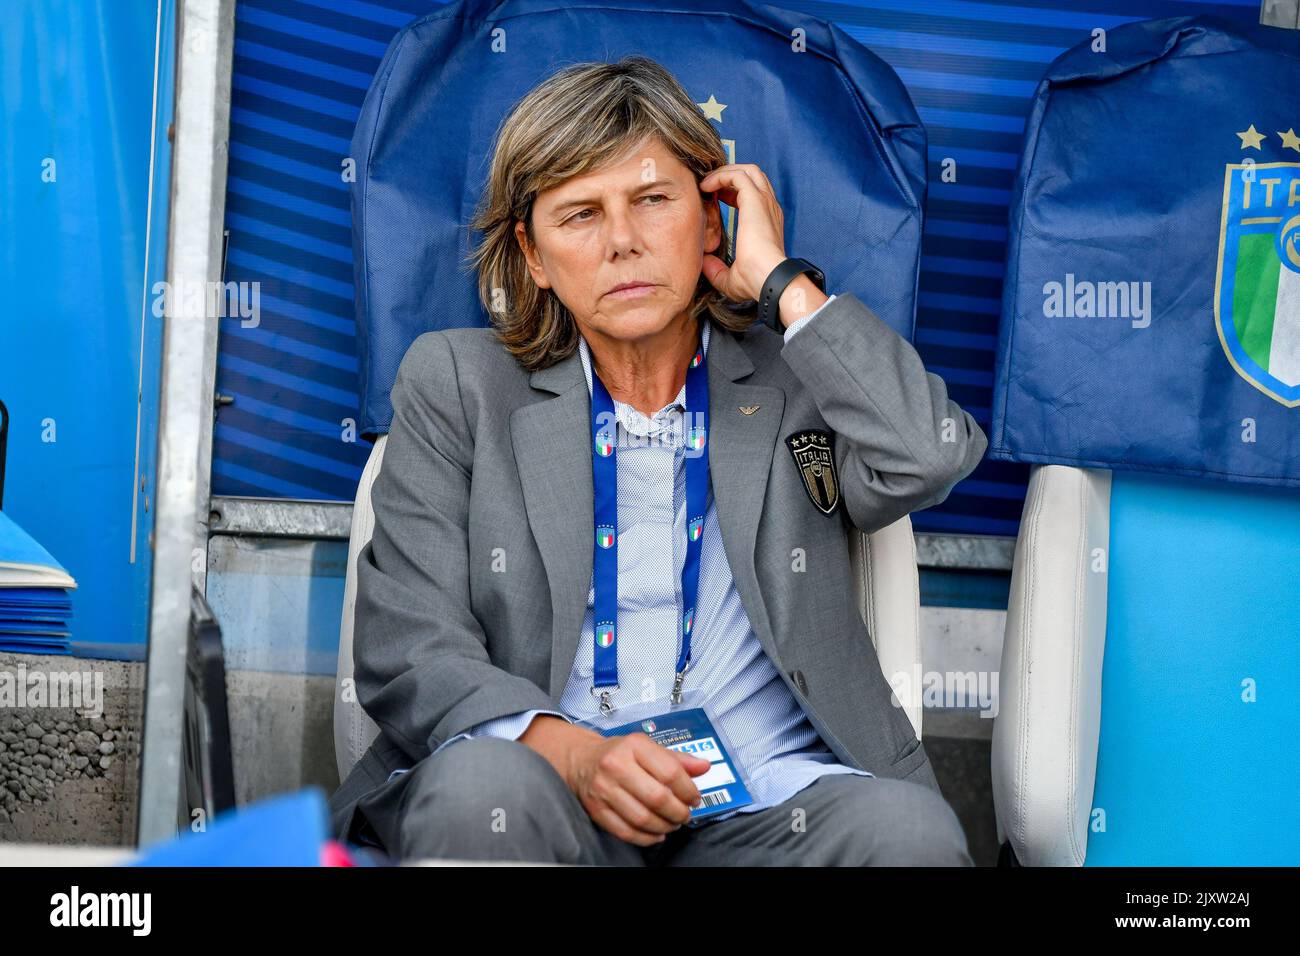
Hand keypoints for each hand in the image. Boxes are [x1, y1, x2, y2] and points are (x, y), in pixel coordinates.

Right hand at [567, 732, 711, 845]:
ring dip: (664, 826)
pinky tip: (656, 833)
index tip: (695, 798)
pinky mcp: (596, 810)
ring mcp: (604, 789)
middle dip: (678, 812)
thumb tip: (704, 766)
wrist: (582, 760)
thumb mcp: (648, 748)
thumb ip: (678, 759)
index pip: (670, 772)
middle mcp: (616, 765)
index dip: (688, 790)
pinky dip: (646, 838)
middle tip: (685, 815)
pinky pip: (626, 831)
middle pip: (657, 797)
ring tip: (672, 824)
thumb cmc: (620, 754)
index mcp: (634, 746)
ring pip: (642, 818)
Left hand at [699, 163, 787, 302]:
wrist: (769, 278)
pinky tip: (706, 187)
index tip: (714, 201)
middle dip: (729, 176)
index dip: (731, 192)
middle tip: (709, 188)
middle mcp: (769, 208)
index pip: (753, 194)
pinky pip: (737, 175)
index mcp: (768, 222)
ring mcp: (764, 202)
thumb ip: (717, 270)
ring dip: (724, 172)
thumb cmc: (757, 281)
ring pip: (747, 171)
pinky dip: (720, 176)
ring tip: (706, 184)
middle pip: (752, 177)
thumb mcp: (731, 278)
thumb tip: (704, 263)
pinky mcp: (755, 200)